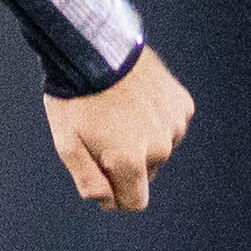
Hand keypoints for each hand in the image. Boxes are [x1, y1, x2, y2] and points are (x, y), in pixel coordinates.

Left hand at [45, 48, 191, 210]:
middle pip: (144, 175)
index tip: (101, 180)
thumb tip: (106, 201)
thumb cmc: (76, 97)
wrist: (98, 47)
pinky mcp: (182, 105)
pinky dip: (155, 121)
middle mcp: (160, 147)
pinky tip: (135, 102)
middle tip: (102, 135)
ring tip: (118, 115)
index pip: (134, 203)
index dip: (115, 198)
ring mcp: (174, 124)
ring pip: (158, 150)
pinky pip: (170, 126)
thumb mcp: (67, 143)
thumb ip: (87, 180)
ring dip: (142, 142)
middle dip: (125, 165)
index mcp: (130, 161)